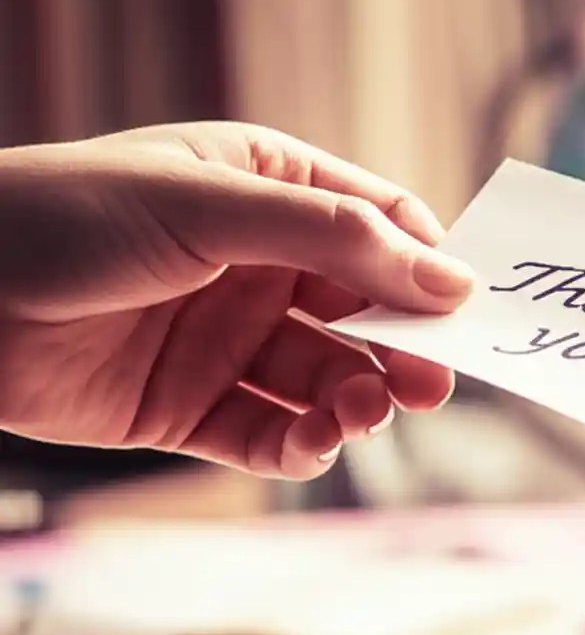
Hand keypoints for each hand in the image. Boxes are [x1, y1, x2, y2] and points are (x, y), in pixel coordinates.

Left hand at [0, 122, 472, 478]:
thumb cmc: (71, 215)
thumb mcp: (213, 206)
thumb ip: (337, 239)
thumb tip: (451, 277)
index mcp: (269, 191)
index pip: (377, 225)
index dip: (425, 265)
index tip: (462, 309)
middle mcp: (259, 265)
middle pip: (364, 311)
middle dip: (402, 348)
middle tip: (432, 384)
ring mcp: (228, 338)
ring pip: (325, 377)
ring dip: (356, 401)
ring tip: (365, 412)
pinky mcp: (194, 406)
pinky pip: (271, 431)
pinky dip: (303, 444)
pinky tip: (314, 441)